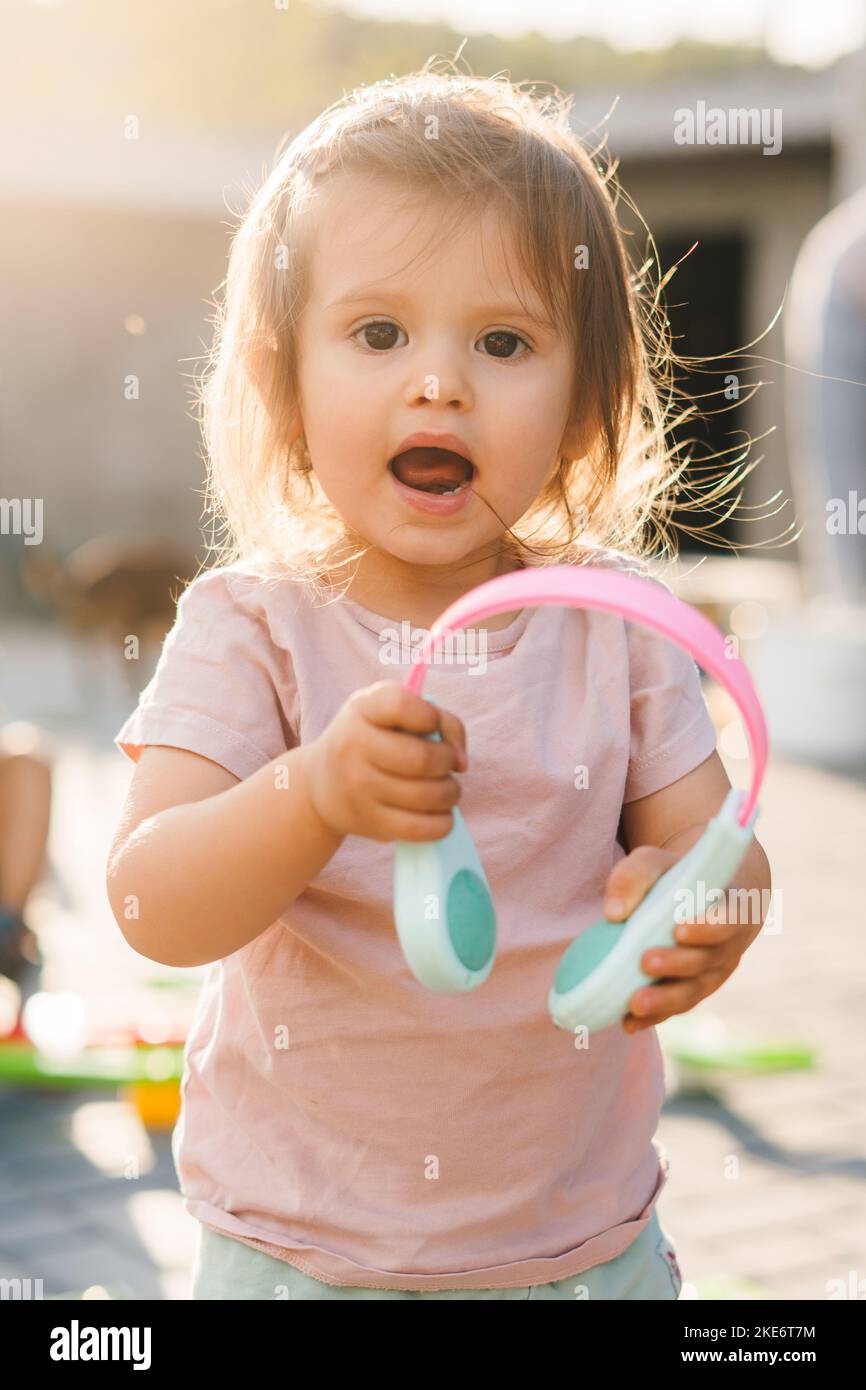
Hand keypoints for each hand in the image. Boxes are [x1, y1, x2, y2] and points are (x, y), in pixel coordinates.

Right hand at [305, 680, 467, 842]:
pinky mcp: (368, 821)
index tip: (433, 724)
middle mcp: (353, 746)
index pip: (401, 705)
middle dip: (448, 761)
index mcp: (363, 709)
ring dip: (451, 793)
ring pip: (428, 795)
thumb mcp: (390, 713)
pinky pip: (420, 828)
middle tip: (449, 764)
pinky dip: (443, 823)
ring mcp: (358, 787)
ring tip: (447, 789)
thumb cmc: (371, 739)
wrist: (319, 784)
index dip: (430, 716)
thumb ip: (437, 718)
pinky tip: (441, 813)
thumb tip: (461, 762)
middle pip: (423, 758)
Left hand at [602, 845, 764, 1033]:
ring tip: (634, 1004)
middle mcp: (729, 945)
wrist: (697, 901)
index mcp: (732, 907)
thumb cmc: (677, 878)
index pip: (730, 919)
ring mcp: (713, 973)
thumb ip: (635, 877)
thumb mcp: (655, 863)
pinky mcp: (693, 991)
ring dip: (665, 1000)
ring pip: (694, 991)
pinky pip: (676, 1007)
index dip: (709, 928)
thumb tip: (614, 913)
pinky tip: (628, 1024)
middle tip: (646, 962)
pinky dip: (654, 1016)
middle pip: (707, 960)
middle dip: (677, 964)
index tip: (679, 930)